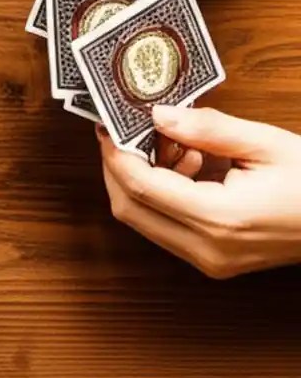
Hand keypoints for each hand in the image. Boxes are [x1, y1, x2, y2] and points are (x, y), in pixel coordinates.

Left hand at [99, 106, 300, 278]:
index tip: (109, 125)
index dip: (116, 154)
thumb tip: (158, 114)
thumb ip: (208, 128)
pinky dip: (164, 195)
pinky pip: (167, 228)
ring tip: (178, 145)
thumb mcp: (268, 144)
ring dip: (143, 180)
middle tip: (128, 131)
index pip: (141, 187)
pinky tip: (192, 166)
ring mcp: (211, 262)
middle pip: (130, 209)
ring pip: (144, 221)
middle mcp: (208, 249)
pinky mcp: (214, 262)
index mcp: (220, 219)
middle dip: (119, 167)